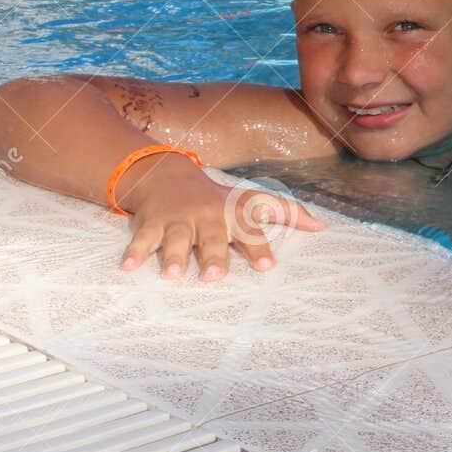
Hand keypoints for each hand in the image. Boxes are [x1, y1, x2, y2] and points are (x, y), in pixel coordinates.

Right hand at [116, 155, 323, 279]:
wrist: (168, 174)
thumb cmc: (217, 199)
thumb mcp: (250, 201)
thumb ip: (285, 213)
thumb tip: (323, 227)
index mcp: (232, 214)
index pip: (249, 230)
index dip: (259, 248)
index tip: (268, 267)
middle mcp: (207, 216)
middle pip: (212, 237)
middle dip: (214, 255)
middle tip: (215, 276)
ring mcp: (179, 219)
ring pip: (177, 238)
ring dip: (175, 256)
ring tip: (174, 277)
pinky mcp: (152, 223)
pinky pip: (143, 239)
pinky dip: (135, 253)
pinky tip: (128, 269)